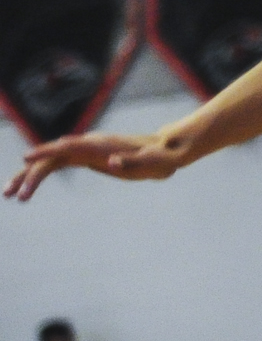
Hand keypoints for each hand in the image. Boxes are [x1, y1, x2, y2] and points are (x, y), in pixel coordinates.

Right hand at [4, 128, 184, 200]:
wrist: (167, 150)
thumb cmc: (161, 159)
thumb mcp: (152, 164)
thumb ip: (134, 163)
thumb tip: (111, 162)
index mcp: (102, 145)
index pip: (68, 147)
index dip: (47, 151)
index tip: (26, 160)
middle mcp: (90, 145)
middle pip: (52, 155)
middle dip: (30, 173)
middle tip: (10, 194)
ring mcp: (87, 150)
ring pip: (51, 160)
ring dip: (30, 176)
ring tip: (11, 195)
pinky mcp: (87, 157)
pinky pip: (58, 164)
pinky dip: (41, 174)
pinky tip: (27, 188)